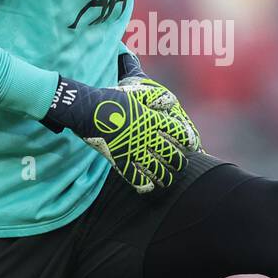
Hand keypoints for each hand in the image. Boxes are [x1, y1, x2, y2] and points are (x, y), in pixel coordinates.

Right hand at [41, 75, 190, 192]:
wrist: (86, 109)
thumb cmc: (111, 98)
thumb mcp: (136, 91)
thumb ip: (155, 96)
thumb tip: (172, 100)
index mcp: (152, 119)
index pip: (179, 133)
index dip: (188, 141)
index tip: (191, 146)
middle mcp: (147, 136)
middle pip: (172, 155)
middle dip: (179, 162)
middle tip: (181, 165)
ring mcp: (134, 149)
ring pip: (157, 169)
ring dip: (166, 176)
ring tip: (168, 179)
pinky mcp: (120, 160)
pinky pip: (136, 177)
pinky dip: (145, 184)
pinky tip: (149, 186)